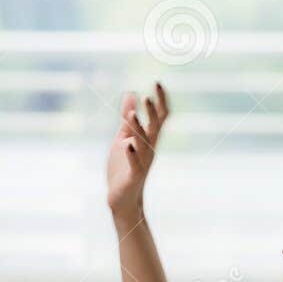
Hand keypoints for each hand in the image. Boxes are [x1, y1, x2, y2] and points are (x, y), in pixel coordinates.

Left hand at [106, 81, 168, 221]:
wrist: (122, 198)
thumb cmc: (123, 168)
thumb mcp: (123, 138)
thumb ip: (128, 119)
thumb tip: (131, 93)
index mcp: (148, 139)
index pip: (159, 117)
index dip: (160, 101)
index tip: (158, 82)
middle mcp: (149, 149)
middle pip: (155, 127)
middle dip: (152, 113)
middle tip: (149, 95)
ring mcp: (142, 162)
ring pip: (143, 144)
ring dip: (138, 129)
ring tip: (132, 114)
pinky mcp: (133, 176)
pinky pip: (135, 164)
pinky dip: (132, 154)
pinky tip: (128, 145)